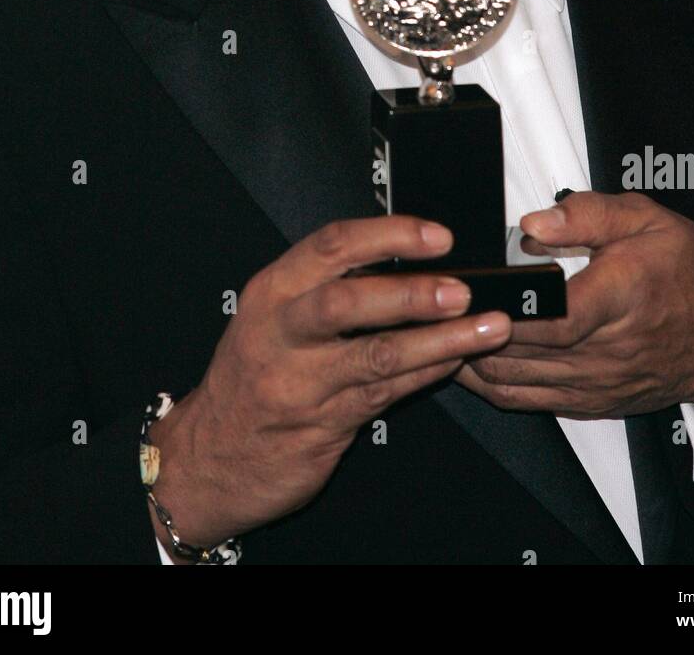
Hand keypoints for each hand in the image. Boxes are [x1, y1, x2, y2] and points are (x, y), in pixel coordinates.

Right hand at [147, 215, 510, 557]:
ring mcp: (300, 383)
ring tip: (486, 328)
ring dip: (439, 341)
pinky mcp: (322, 426)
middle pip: (346, 301)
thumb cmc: (252, 375)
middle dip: (411, 293)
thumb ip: (330, 286)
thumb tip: (409, 258)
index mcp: (272, 291)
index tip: (437, 236)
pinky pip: (386, 393)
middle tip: (461, 290)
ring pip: (376, 356)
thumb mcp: (274, 317)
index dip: (389, 235)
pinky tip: (456, 359)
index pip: (332, 247)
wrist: (207, 457)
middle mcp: (281, 332)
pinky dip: (426, 373)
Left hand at [456, 191, 693, 420]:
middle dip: (470, 327)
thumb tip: (534, 219)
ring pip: (510, 379)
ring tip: (443, 324)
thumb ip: (588, 212)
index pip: (554, 316)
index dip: (507, 308)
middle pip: (518, 349)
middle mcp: (604, 348)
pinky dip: (487, 380)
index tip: (470, 289)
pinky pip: (522, 399)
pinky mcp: (586, 401)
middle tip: (436, 299)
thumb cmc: (690, 275)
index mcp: (619, 296)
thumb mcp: (648, 219)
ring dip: (470, 354)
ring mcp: (593, 381)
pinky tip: (466, 353)